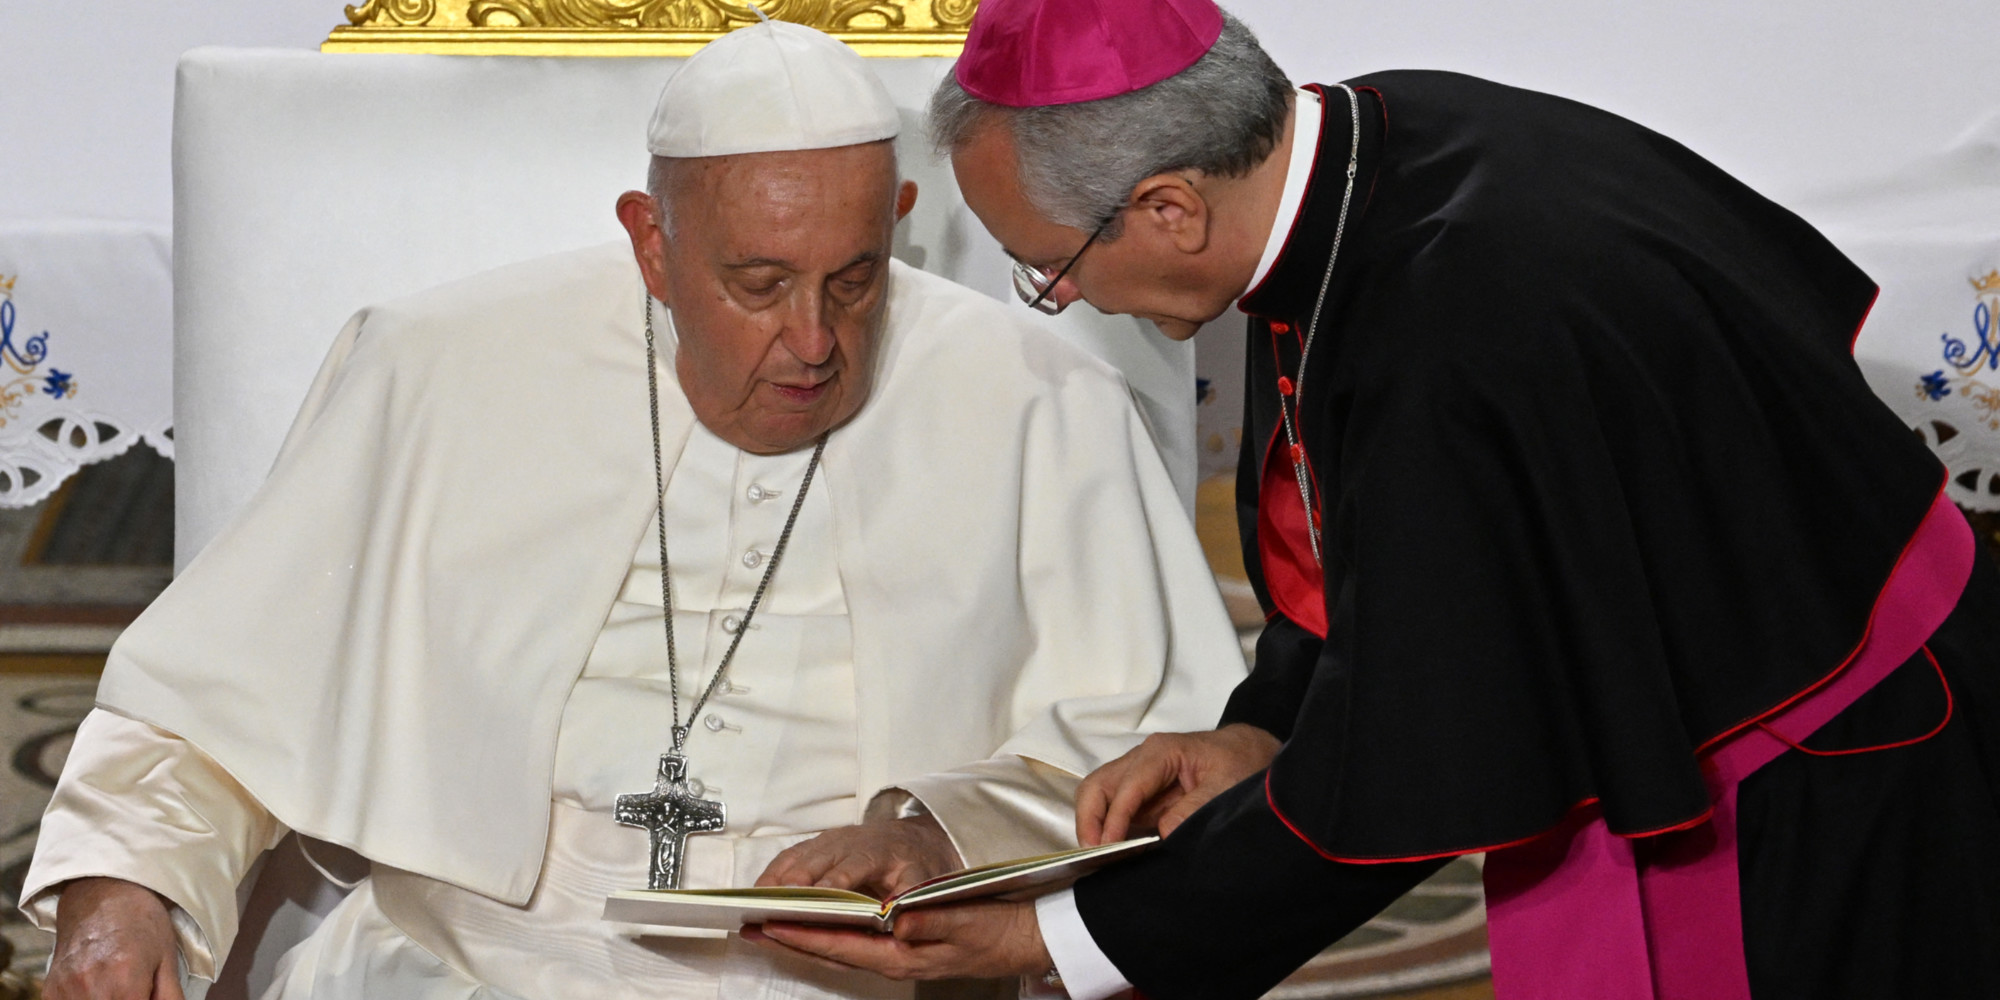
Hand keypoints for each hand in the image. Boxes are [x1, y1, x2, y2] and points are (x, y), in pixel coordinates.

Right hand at [43, 877, 183, 999]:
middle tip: (134, 990)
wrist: (102, 894)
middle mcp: (92, 988)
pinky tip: (97, 988)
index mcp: (126, 980)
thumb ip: (169, 997)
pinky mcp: (51, 991)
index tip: (146, 996)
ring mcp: (67, 990)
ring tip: (116, 987)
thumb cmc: (141, 922)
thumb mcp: (167, 958)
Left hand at [745, 900, 1049, 979]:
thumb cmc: (998, 931)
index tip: (770, 925)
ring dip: (806, 935)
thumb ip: (931, 920)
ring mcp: (898, 954)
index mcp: (904, 956)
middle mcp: (895, 959)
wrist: (1025, 939)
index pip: (842, 946)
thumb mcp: (967, 921)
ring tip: (773, 924)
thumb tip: (896, 918)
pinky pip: (857, 940)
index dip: (804, 935)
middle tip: (753, 927)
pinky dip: (831, 930)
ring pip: (841, 946)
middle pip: (832, 950)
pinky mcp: (904, 945)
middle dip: (792, 938)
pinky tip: (817, 922)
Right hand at [756, 814, 962, 898]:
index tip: (817, 897)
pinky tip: (758, 894)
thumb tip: (897, 918)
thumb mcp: (923, 879)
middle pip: (815, 860)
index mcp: (875, 851)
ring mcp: (827, 842)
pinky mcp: (815, 846)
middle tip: (774, 902)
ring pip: (796, 857)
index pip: (850, 866)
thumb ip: (910, 896)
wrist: (911, 838)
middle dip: (794, 880)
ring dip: (775, 878)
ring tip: (756, 903)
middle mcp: (847, 842)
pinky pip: (788, 857)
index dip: (833, 882)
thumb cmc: (915, 863)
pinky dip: (772, 874)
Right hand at [1076, 723, 1281, 844]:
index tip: (1109, 849)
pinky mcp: (1145, 795)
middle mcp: (1142, 760)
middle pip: (1098, 786)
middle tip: (1094, 855)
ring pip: (1100, 796)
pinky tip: (1114, 851)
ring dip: (1095, 826)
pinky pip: (1115, 809)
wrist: (1254, 755)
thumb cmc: (1242, 765)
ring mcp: (1140, 776)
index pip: (1125, 787)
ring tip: (1100, 858)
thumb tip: (1160, 835)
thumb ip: (1192, 811)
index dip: (1114, 819)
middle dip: (1090, 820)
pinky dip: (1107, 829)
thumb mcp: (1224, 788)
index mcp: (1160, 752)